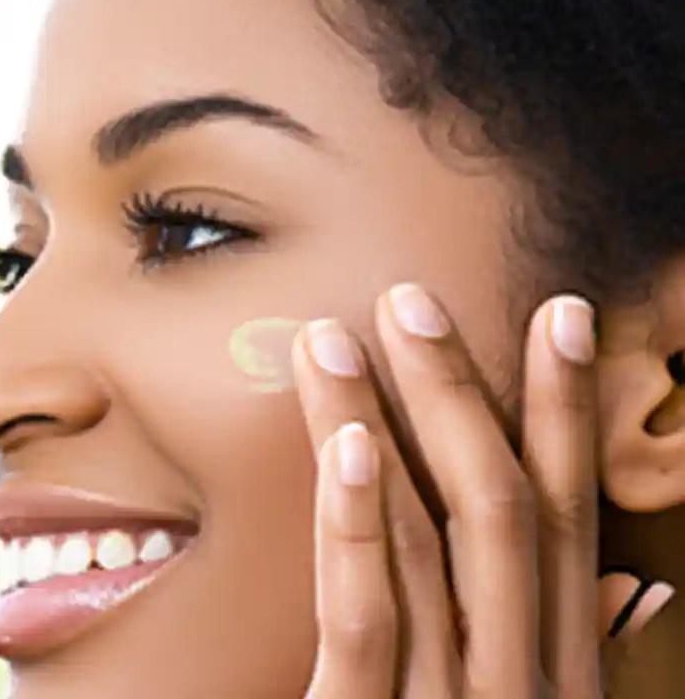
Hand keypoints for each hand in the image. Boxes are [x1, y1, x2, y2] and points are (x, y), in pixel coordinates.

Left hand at [291, 284, 654, 696]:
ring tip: (331, 342)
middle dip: (457, 393)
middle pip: (497, 509)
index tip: (561, 315)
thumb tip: (626, 584)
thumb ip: (562, 647)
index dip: (567, 412)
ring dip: (377, 424)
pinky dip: (357, 527)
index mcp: (559, 672)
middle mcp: (518, 685)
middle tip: (408, 299)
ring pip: (421, 542)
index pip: (569, 518)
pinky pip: (364, 618)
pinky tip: (346, 446)